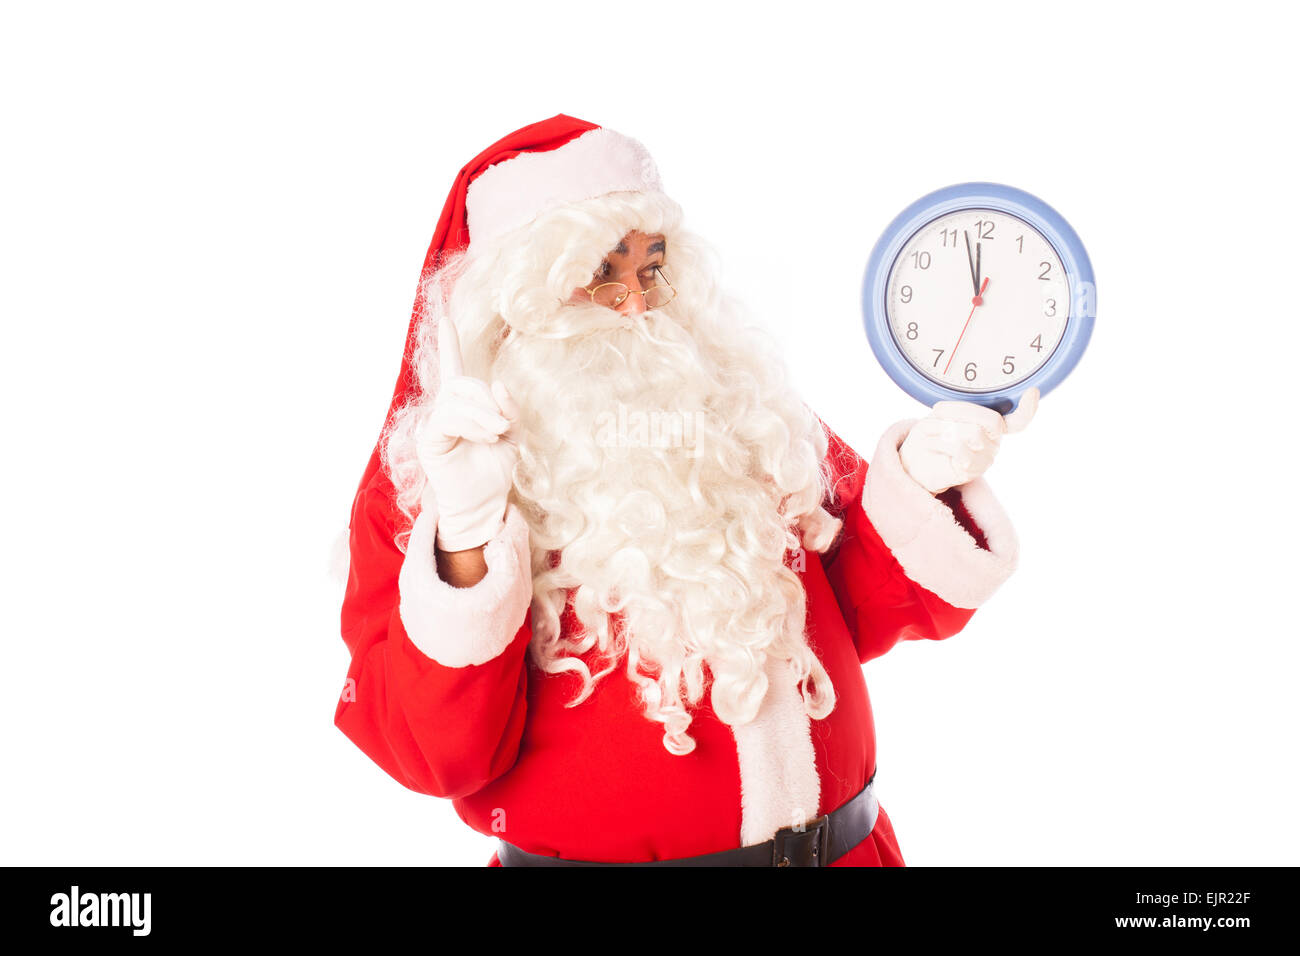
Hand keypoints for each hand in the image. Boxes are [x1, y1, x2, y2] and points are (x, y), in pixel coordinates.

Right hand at [416, 318, 519, 551]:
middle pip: (463, 383)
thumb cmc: (495, 469)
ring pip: (456, 399)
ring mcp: (435, 424)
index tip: (445, 320)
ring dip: (484, 413)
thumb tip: (499, 384)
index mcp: (464, 406)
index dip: (449, 345)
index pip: (453, 369)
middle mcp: (445, 411)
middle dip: (487, 398)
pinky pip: (448, 418)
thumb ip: (508, 409)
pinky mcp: (430, 440)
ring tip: (498, 434)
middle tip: (504, 425)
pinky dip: (472, 424)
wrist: (484, 503)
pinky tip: (486, 438)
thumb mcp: (512, 434)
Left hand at [898, 388, 1037, 494]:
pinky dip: (941, 442)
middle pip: (992, 421)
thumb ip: (958, 410)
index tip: (1032, 392)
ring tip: (930, 431)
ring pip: (973, 433)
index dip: (1028, 409)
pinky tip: (932, 444)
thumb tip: (964, 422)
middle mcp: (993, 443)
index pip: (1018, 420)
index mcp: (990, 426)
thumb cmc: (931, 433)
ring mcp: (985, 458)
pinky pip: (961, 450)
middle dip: (962, 411)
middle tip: (938, 412)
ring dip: (944, 427)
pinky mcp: (971, 471)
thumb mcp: (942, 413)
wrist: (914, 459)